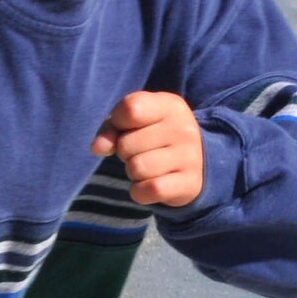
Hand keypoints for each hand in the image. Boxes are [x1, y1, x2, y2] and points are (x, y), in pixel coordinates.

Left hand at [92, 90, 204, 207]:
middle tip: (141, 151)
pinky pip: (148, 190)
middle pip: (126, 145)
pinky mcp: (190, 183)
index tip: (126, 127)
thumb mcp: (135, 122)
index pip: (131, 108)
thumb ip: (111, 128)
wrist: (198, 162)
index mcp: (170, 105)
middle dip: (124, 152)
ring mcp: (189, 156)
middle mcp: (183, 128)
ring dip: (133, 172)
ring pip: (136, 168)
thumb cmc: (155, 135)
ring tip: (147, 166)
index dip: (118, 122)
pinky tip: (150, 184)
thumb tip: (98, 148)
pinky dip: (140, 192)